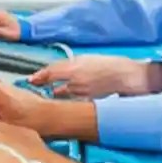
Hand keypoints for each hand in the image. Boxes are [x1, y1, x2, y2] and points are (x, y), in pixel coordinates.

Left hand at [29, 55, 161, 97]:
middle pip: (54, 87)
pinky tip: (69, 103)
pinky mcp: (88, 104)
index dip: (39, 77)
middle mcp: (74, 83)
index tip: (31, 79)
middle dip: (46, 88)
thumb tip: (56, 70)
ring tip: (52, 95)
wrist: (130, 78)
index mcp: (74, 68)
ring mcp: (81, 95)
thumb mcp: (88, 58)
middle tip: (38, 88)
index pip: (49, 73)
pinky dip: (69, 102)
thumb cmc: (111, 64)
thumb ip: (70, 64)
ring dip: (57, 96)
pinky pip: (74, 103)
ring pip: (63, 97)